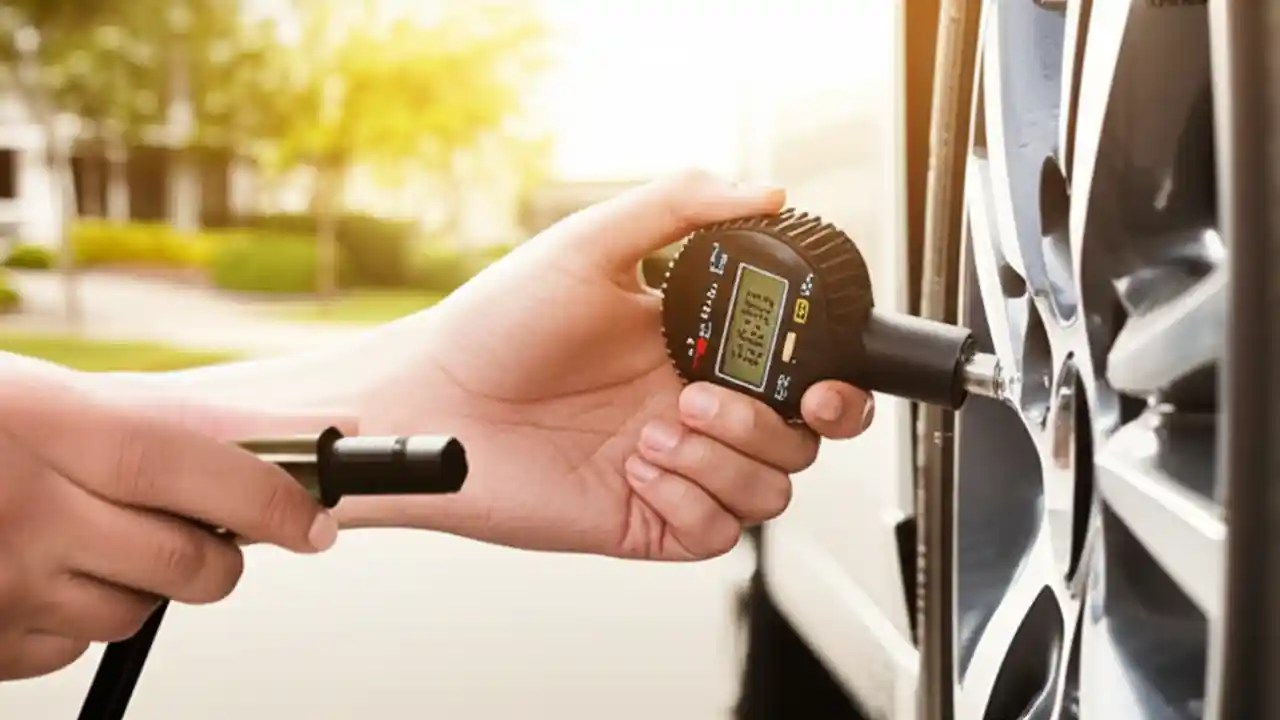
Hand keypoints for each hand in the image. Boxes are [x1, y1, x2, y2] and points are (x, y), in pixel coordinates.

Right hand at [0, 369, 338, 679]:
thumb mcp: (30, 397)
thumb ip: (124, 429)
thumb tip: (245, 457)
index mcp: (48, 426)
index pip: (195, 472)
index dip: (271, 502)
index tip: (313, 520)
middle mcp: (25, 508)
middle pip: (184, 562)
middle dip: (219, 559)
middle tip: (215, 540)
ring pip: (132, 612)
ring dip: (138, 585)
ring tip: (90, 542)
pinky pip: (70, 648)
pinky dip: (73, 621)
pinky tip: (40, 577)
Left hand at [343, 170, 874, 559]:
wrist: (430, 401)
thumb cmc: (496, 322)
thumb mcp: (589, 243)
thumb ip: (680, 204)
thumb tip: (767, 190)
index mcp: (694, 348)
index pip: (795, 373)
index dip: (830, 382)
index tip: (819, 377)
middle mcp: (692, 409)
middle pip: (800, 438)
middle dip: (779, 426)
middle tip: (705, 400)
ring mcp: (675, 468)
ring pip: (770, 489)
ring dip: (722, 460)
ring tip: (650, 432)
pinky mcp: (646, 520)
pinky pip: (716, 533)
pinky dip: (690, 501)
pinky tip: (635, 471)